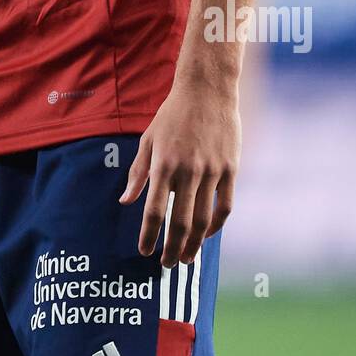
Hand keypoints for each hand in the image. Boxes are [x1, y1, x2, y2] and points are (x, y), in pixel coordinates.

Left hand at [119, 79, 239, 267]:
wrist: (207, 90)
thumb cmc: (172, 114)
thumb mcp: (148, 140)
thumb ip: (138, 173)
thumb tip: (125, 201)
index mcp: (163, 164)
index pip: (154, 210)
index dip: (149, 235)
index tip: (144, 251)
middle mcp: (188, 171)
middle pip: (180, 222)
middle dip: (172, 248)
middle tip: (167, 265)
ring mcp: (212, 171)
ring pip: (204, 220)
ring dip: (194, 244)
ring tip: (186, 258)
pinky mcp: (230, 169)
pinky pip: (225, 206)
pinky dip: (217, 225)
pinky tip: (208, 235)